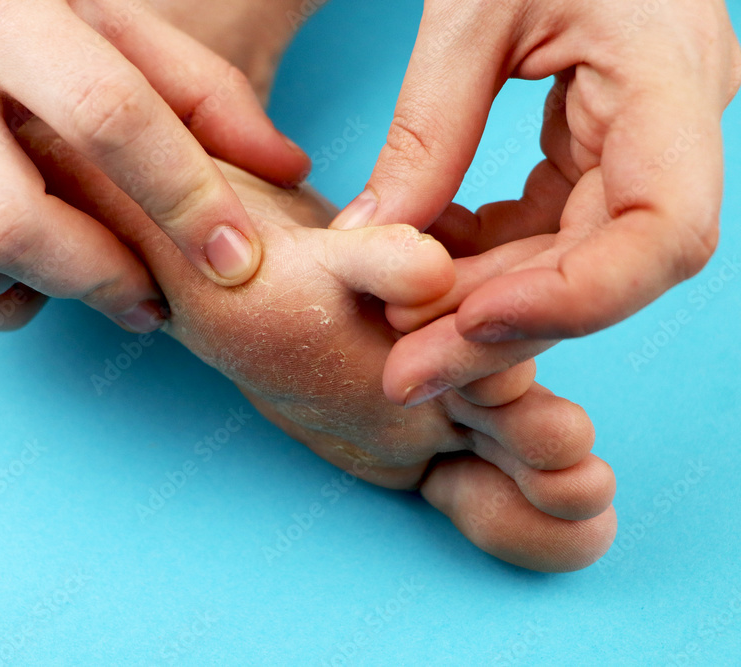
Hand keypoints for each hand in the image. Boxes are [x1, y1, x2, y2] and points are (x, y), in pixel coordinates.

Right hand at [0, 0, 308, 331]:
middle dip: (99, 276)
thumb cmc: (25, 3)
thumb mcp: (115, 20)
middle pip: (8, 218)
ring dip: (31, 293)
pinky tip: (26, 270)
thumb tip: (287, 168)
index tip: (236, 258)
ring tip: (81, 274)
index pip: (106, 115)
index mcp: (8, 14)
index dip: (182, 196)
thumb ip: (202, 91)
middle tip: (152, 296)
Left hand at [332, 0, 740, 354]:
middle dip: (499, 327)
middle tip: (403, 370)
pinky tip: (421, 266)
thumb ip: (428, 129)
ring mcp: (636, 146)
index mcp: (669, 79)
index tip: (472, 322)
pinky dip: (482, 258)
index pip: (664, 231)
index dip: (575, 298)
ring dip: (481, 304)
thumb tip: (374, 242)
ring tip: (397, 331)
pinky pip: (545, 230)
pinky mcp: (593, 152)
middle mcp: (670, 128)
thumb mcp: (468, 11)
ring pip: (570, 262)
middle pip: (604, 269)